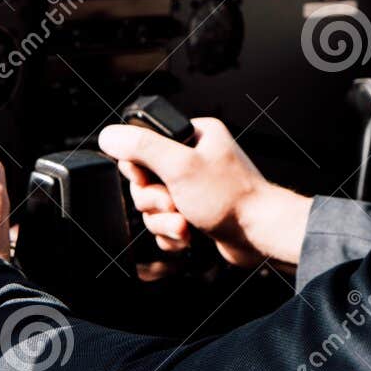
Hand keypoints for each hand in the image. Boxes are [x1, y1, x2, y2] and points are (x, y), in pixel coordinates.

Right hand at [99, 117, 311, 266]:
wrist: (260, 235)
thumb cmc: (230, 198)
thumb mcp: (180, 165)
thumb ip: (142, 147)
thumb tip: (110, 134)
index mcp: (194, 134)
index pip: (143, 145)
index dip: (138, 169)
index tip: (148, 179)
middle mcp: (195, 157)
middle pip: (145, 180)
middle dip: (155, 200)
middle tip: (174, 203)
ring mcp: (196, 187)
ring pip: (154, 206)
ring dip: (164, 220)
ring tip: (185, 223)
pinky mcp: (197, 212)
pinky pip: (166, 223)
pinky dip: (172, 234)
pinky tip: (189, 236)